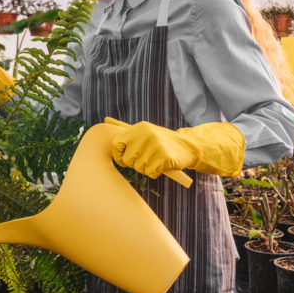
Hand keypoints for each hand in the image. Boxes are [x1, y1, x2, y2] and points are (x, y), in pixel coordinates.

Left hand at [106, 116, 244, 177]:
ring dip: (147, 169)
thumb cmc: (161, 141)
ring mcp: (155, 145)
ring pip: (139, 168)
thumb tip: (105, 119)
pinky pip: (150, 172)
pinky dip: (155, 173)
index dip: (120, 156)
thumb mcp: (144, 131)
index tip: (128, 158)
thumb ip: (124, 127)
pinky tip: (162, 165)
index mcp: (138, 127)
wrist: (188, 146)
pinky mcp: (164, 157)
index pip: (116, 144)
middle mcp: (145, 134)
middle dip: (135, 164)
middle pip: (127, 160)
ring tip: (156, 160)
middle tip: (147, 159)